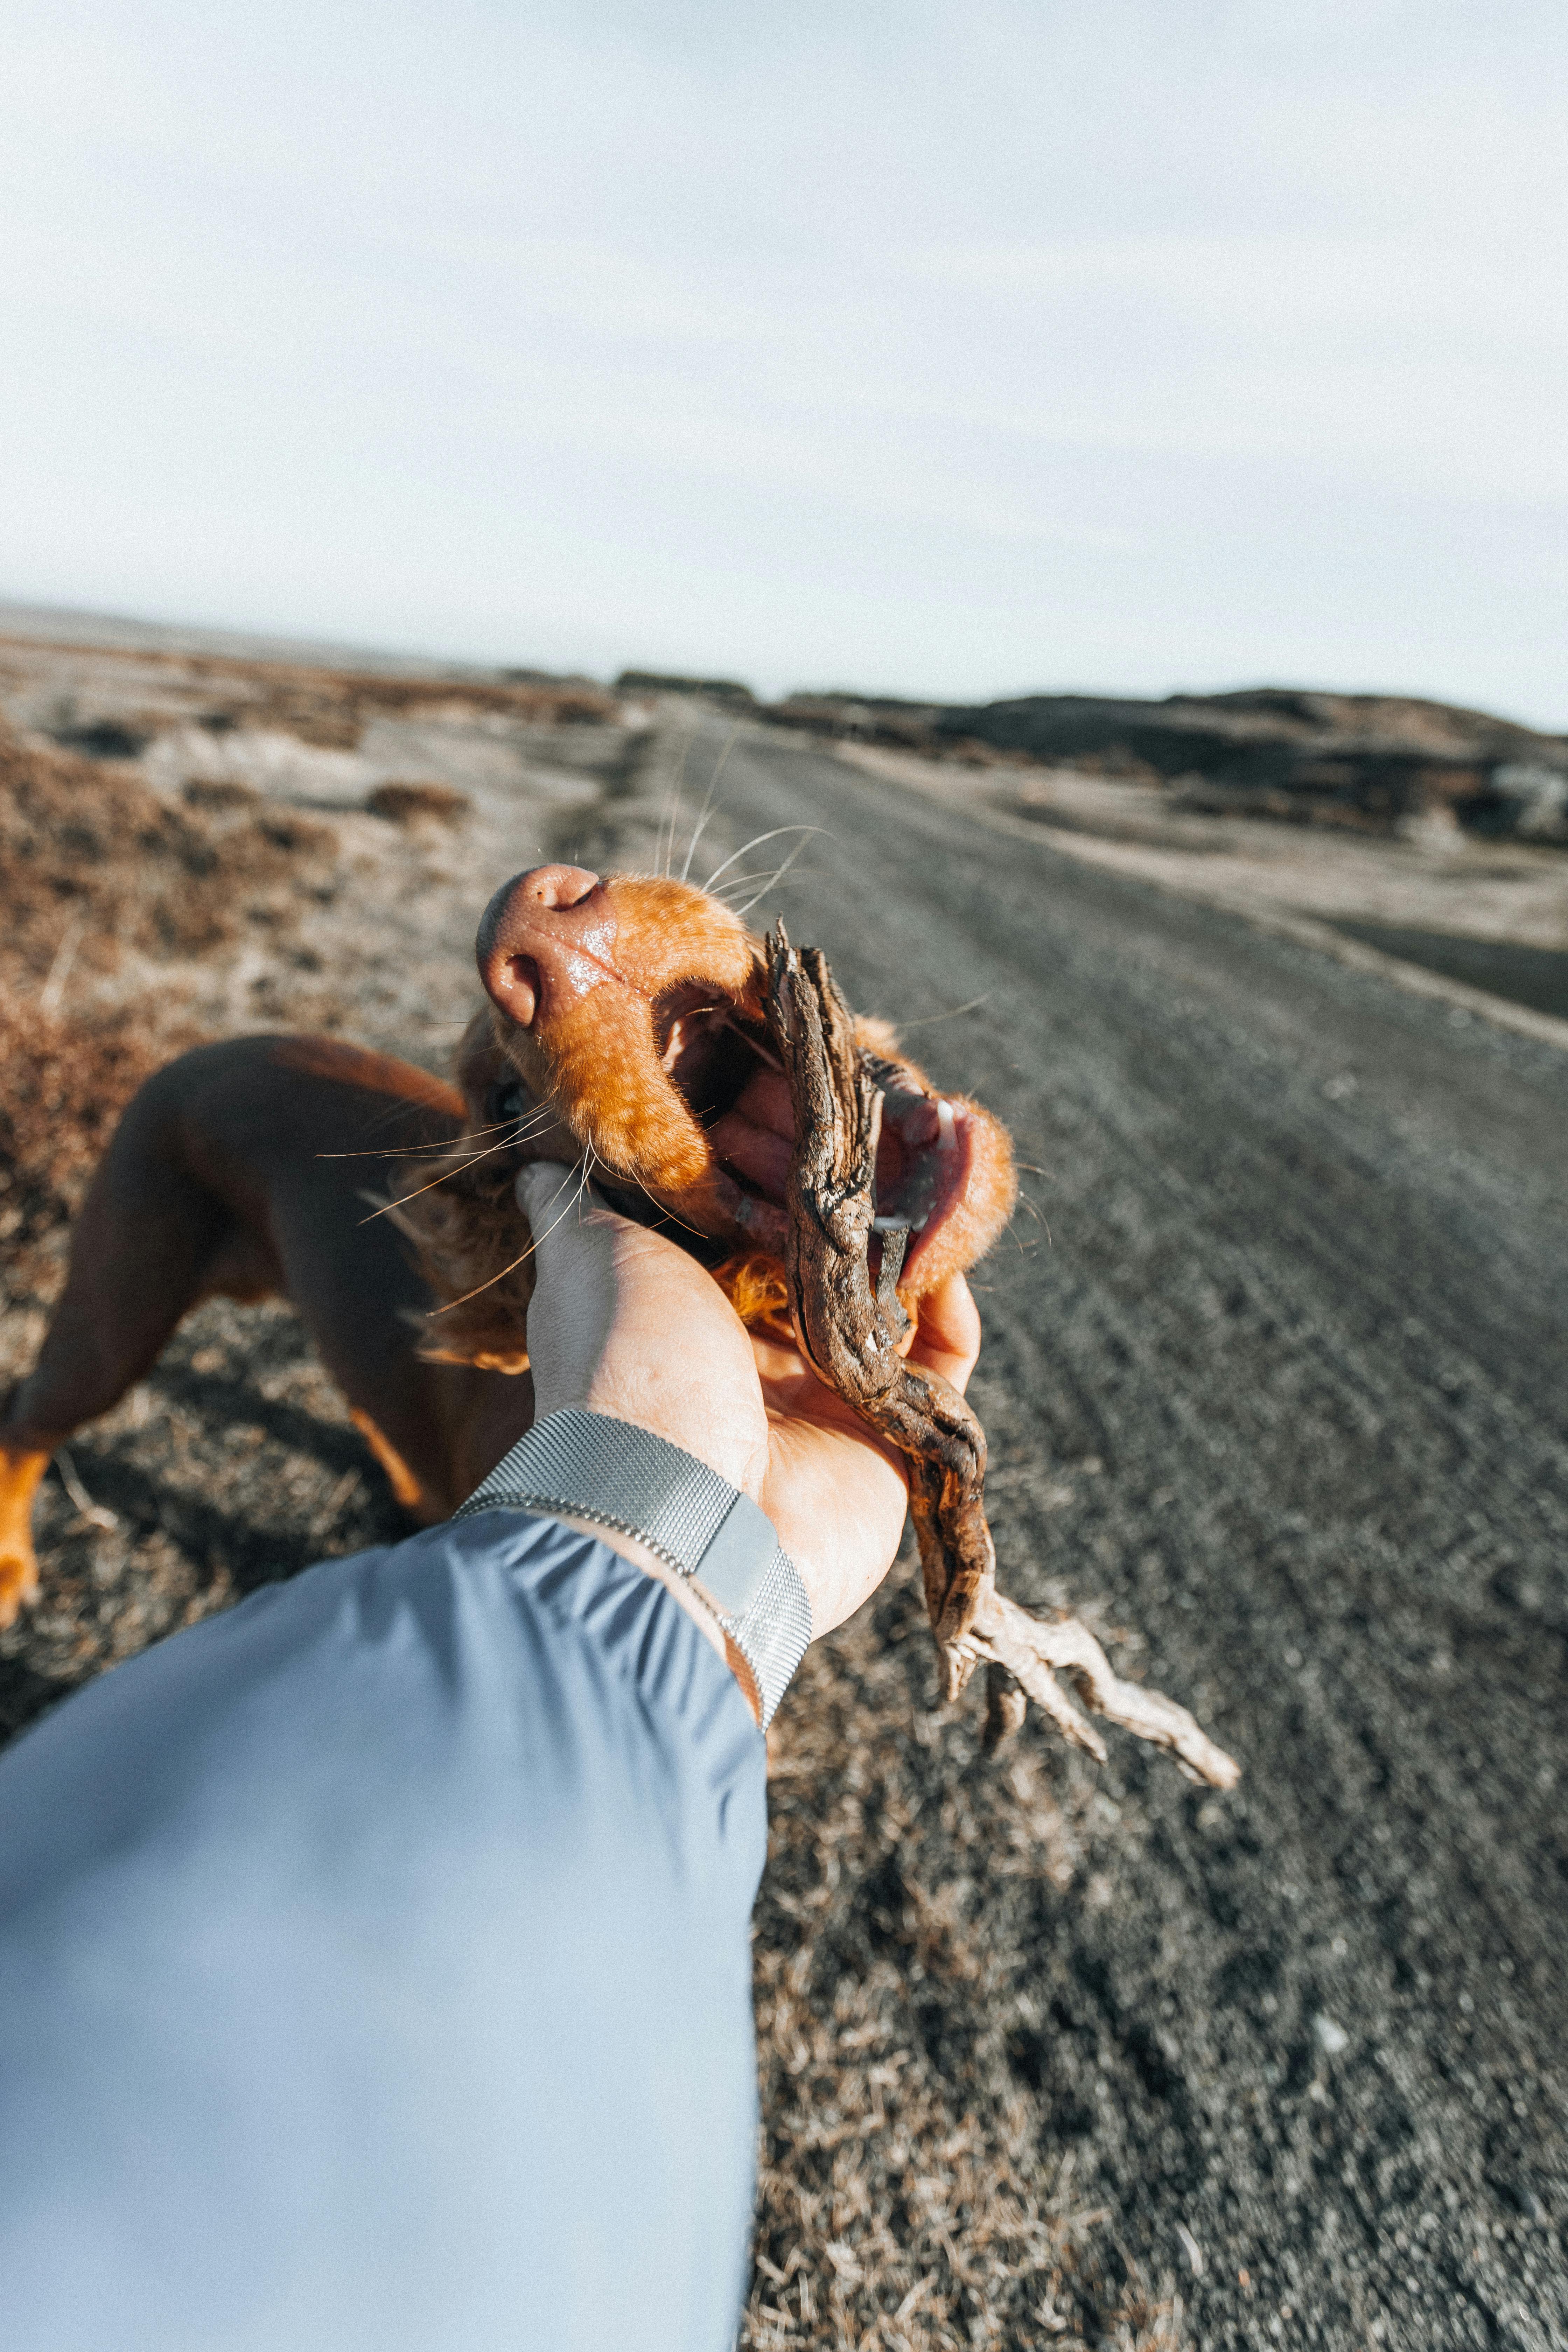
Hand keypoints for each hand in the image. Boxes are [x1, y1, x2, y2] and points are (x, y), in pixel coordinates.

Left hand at [516, 1164, 979, 1648]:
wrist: (676, 1514)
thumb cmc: (627, 1368)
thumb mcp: (587, 1258)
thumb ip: (573, 1208)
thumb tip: (533, 1164)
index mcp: (684, 1309)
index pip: (746, 1223)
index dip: (778, 1165)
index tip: (808, 1104)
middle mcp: (754, 1355)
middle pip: (825, 1258)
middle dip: (859, 1196)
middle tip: (895, 1122)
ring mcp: (827, 1400)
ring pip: (890, 1298)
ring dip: (916, 1232)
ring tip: (939, 1159)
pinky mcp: (893, 1440)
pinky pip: (941, 1358)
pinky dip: (950, 1301)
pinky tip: (948, 1241)